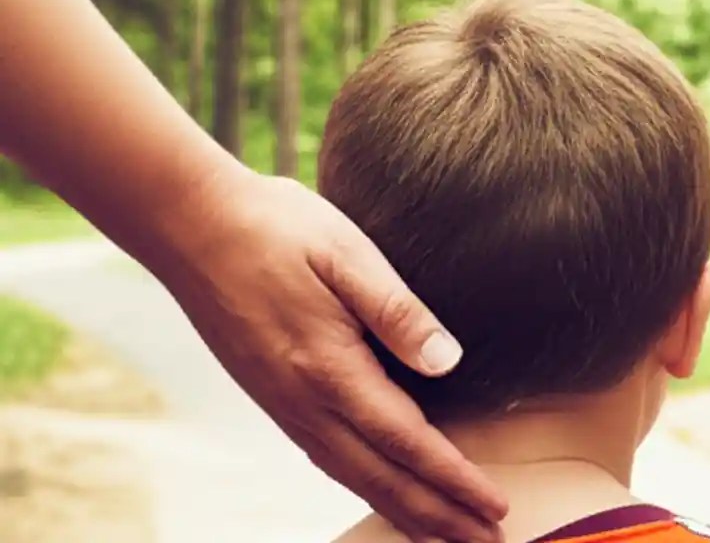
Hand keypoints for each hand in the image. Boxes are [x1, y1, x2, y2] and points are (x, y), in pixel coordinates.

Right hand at [154, 170, 506, 541]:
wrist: (189, 225)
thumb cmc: (274, 229)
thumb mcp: (346, 253)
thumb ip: (398, 310)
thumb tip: (447, 359)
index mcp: (330, 369)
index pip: (407, 440)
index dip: (453, 478)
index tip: (495, 507)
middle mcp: (304, 401)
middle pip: (382, 477)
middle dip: (438, 515)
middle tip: (486, 542)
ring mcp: (283, 404)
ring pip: (352, 476)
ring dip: (403, 510)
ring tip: (444, 533)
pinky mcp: (271, 396)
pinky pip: (326, 458)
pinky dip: (364, 485)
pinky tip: (382, 488)